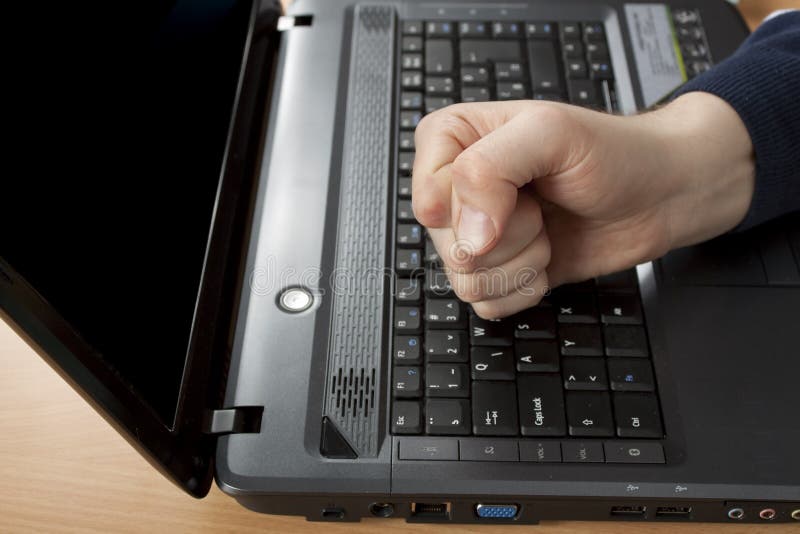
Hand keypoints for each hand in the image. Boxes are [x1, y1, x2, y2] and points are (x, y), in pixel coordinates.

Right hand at [412, 93, 753, 318]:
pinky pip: (486, 303)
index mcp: (453, 141)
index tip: (518, 192)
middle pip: (446, 243)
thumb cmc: (613, 153)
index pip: (427, 197)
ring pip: (464, 279)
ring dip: (520, 263)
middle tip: (539, 205)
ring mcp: (476, 233)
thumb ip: (488, 170)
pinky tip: (546, 257)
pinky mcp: (499, 270)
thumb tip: (467, 235)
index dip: (473, 207)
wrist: (658, 195)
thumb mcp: (550, 133)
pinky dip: (525, 289)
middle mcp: (457, 189)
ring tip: (545, 228)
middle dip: (507, 236)